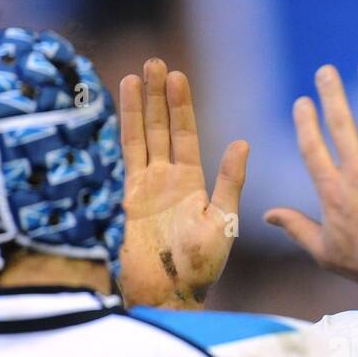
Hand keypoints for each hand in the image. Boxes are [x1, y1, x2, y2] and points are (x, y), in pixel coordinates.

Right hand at [118, 59, 248, 308]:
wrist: (169, 293)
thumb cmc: (200, 266)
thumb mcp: (223, 221)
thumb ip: (230, 182)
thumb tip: (243, 142)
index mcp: (191, 183)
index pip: (185, 135)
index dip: (180, 106)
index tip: (176, 76)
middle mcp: (166, 180)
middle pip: (160, 128)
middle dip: (157, 97)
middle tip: (155, 63)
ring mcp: (142, 187)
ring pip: (139, 138)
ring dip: (137, 107)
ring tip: (136, 74)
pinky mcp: (124, 198)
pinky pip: (121, 158)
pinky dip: (118, 132)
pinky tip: (114, 109)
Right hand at [264, 58, 357, 288]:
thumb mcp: (324, 252)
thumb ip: (296, 228)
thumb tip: (268, 214)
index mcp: (331, 191)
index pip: (312, 146)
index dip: (305, 121)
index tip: (302, 103)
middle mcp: (355, 172)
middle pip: (339, 123)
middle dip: (331, 93)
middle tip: (326, 71)